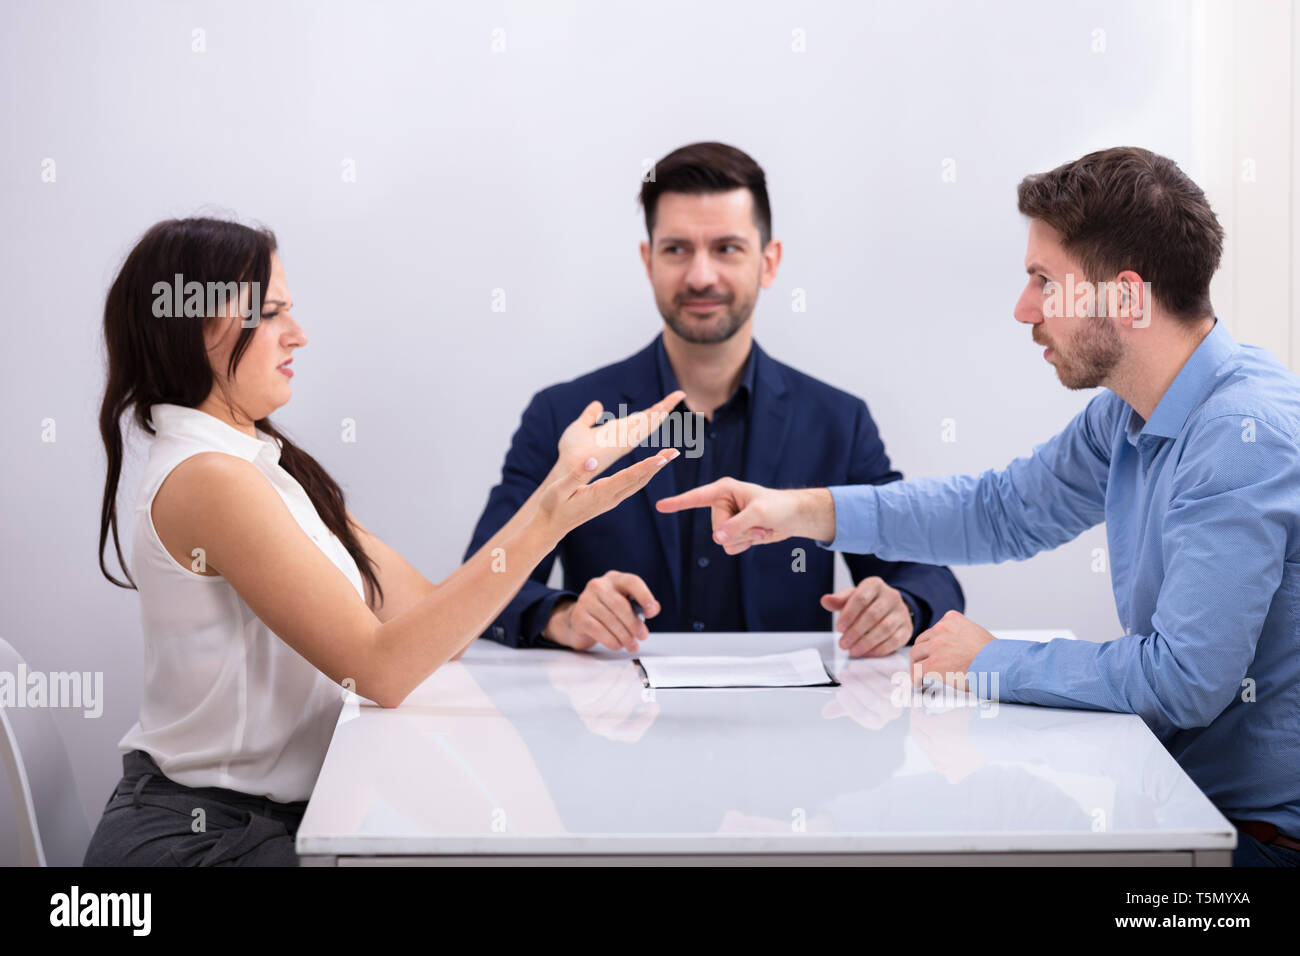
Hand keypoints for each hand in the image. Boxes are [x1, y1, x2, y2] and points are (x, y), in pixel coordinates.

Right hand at [537, 447, 678, 539]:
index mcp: (600, 494)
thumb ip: (576, 475)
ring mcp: (611, 500)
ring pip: (637, 483)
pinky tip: (650, 466)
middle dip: (658, 465)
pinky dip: (643, 474)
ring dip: (653, 469)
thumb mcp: (559, 489)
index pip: (628, 477)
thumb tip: (593, 461)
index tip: (663, 457)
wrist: (550, 525)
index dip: (647, 466)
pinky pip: (631, 485)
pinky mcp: (608, 499)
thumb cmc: (552, 506)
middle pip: (640, 480)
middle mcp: (610, 498)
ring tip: (667, 455)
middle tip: (675, 451)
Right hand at [544, 571, 659, 652]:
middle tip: (642, 636)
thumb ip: (641, 605)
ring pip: (610, 619)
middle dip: (634, 623)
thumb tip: (654, 608)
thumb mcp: (626, 605)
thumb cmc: (608, 612)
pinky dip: (611, 640)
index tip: (651, 612)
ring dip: (624, 636)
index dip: (644, 596)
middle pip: (620, 604)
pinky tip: (618, 645)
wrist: (580, 621)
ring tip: (632, 645)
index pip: (631, 582)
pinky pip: (598, 630)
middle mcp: (598, 585)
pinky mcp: (578, 616)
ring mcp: (586, 600)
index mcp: (614, 579)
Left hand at [554, 390, 684, 482]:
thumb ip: (589, 417)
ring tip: (676, 397)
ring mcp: (624, 439)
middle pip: (648, 418)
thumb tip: (598, 405)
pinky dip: (650, 421)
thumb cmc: (571, 451)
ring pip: (647, 422)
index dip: (652, 409)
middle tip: (679, 394)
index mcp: (617, 430)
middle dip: (664, 406)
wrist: (568, 465)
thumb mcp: (579, 428)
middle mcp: (624, 434)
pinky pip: (639, 430)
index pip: (639, 417)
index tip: (665, 399)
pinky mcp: (621, 443)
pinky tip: (660, 413)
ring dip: (660, 410)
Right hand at [654, 477, 834, 554]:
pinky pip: (730, 547)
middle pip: (715, 528)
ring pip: (722, 541)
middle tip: (758, 523)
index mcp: (724, 490)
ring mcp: (728, 519)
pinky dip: (746, 545)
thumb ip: (735, 526)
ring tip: (761, 528)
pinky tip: (759, 535)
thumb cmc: (778, 507)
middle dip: (738, 531)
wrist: (794, 517)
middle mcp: (722, 504)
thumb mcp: (758, 514)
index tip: (660, 506)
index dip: (677, 503)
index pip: (696, 497)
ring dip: (744, 539)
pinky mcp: (734, 532)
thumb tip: (716, 538)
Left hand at [822, 577, 913, 656]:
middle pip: (873, 615)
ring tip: (853, 650)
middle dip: (855, 632)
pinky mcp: (906, 628)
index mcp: (875, 585)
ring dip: (866, 642)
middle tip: (843, 643)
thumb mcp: (852, 597)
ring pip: (884, 629)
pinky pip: (894, 640)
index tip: (839, 628)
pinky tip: (867, 653)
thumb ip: (839, 600)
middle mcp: (891, 596)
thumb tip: (825, 600)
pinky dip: (879, 649)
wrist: (890, 608)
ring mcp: (901, 613)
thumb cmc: (868, 603)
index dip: (848, 614)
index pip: (861, 598)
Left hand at [909, 610, 995, 690]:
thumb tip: (954, 648)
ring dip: (917, 664)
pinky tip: (918, 683)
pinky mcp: (933, 664)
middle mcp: (941, 629)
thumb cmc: (993, 654)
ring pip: (916, 654)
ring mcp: (935, 646)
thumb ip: (960, 635)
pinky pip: (917, 670)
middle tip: (922, 662)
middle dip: (923, 653)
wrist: (998, 664)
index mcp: (952, 619)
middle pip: (922, 641)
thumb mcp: (975, 632)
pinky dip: (915, 678)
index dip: (932, 643)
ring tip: (919, 674)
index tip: (932, 651)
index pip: (934, 629)